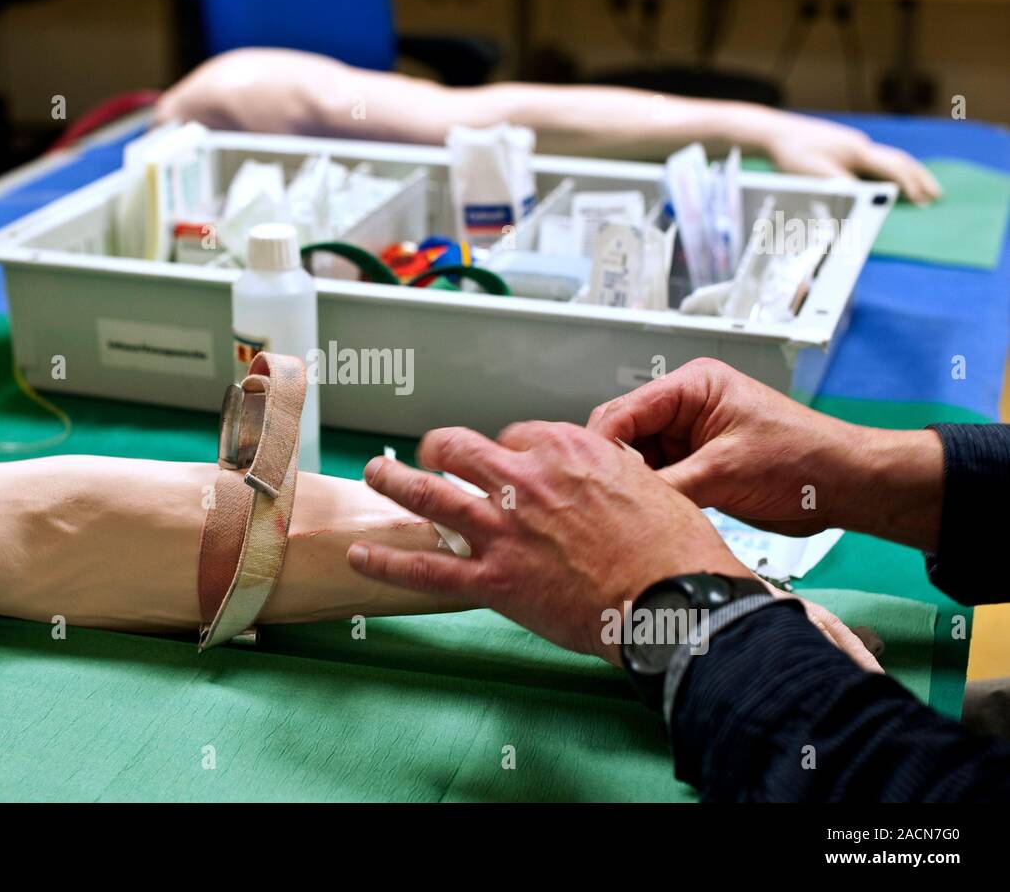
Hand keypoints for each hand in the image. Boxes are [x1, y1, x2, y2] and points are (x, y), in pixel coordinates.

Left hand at [345, 421, 751, 662]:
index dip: (505, 448)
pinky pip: (425, 568)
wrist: (673, 599)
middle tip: (427, 452)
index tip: (504, 459)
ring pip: (429, 495)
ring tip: (375, 472)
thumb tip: (594, 471)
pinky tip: (362, 556)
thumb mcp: (645, 482)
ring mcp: (503, 530)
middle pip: (459, 448)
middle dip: (437, 447)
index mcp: (565, 450)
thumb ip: (605, 470)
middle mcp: (524, 481)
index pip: (513, 434)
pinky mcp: (492, 580)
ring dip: (394, 480)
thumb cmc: (672, 548)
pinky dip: (387, 562)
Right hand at [586, 358, 943, 549]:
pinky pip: (657, 480)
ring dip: (632, 485)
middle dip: (614, 466)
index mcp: (692, 386)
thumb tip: (620, 500)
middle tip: (605, 500)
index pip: (623, 410)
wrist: (846, 487)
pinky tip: (645, 516)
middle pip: (623, 433)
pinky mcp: (696, 466)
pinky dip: (650, 498)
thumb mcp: (726, 471)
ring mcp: (689, 437)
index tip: (590, 480)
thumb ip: (667, 484)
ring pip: (636, 460)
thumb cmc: (806, 460)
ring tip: (624, 512)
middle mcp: (685, 407)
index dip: (602, 446)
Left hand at [762, 113, 939, 203]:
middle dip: (918, 179)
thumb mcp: (816, 174)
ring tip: (921, 189)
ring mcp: (853, 145)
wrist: (775, 133)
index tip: (925, 199)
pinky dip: (890, 172)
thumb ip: (843, 184)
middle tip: (937, 195)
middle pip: (898, 161)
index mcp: (857, 151)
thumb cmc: (793, 153)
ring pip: (888, 160)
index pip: (893, 168)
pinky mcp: (844, 148)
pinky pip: (875, 162)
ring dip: (907, 175)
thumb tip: (867, 196)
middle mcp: (860, 145)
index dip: (910, 184)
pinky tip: (889, 181)